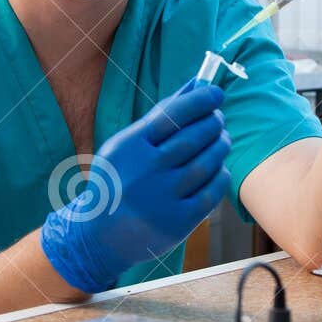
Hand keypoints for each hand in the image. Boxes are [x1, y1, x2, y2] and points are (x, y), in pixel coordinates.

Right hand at [41, 81, 231, 293]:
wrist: (99, 237)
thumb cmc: (117, 181)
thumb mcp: (125, 146)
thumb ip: (159, 115)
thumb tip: (195, 85)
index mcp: (130, 147)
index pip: (173, 114)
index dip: (200, 100)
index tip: (216, 92)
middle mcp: (146, 171)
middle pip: (194, 137)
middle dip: (213, 122)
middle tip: (218, 118)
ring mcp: (162, 198)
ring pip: (207, 162)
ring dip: (220, 145)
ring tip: (221, 139)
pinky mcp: (178, 222)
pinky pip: (211, 190)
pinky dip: (220, 174)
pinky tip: (217, 168)